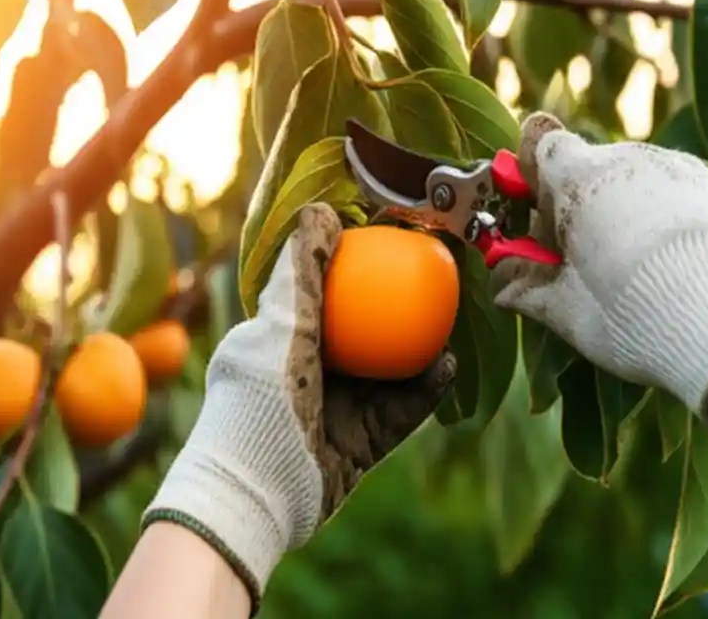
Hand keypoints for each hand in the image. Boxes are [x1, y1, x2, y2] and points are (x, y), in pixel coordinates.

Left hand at [143, 203, 453, 606]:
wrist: (254, 495)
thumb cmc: (256, 400)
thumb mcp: (276, 328)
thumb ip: (299, 273)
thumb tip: (321, 212)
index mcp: (280, 340)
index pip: (320, 291)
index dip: (352, 265)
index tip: (389, 238)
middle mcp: (309, 372)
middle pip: (362, 329)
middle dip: (397, 303)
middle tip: (434, 274)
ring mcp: (336, 410)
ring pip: (389, 369)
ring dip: (421, 346)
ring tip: (453, 317)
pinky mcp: (361, 444)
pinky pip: (402, 410)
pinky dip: (426, 389)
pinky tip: (448, 364)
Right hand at [491, 113, 707, 442]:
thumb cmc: (632, 318)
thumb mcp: (564, 309)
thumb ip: (526, 283)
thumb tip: (502, 281)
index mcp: (580, 181)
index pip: (541, 144)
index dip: (533, 177)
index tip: (535, 212)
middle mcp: (629, 160)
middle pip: (587, 162)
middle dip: (575, 199)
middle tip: (576, 255)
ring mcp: (679, 170)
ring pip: (632, 175)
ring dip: (619, 206)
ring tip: (627, 265)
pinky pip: (672, 189)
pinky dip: (660, 213)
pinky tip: (666, 261)